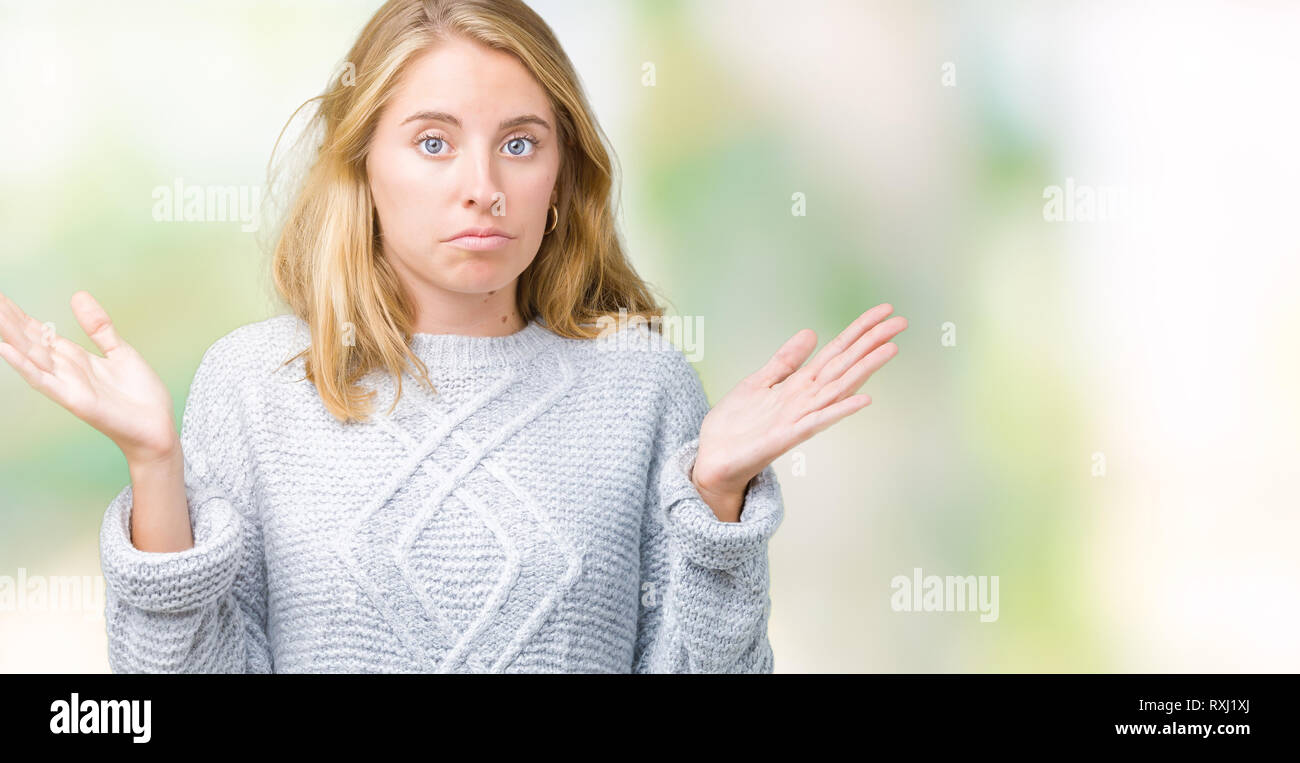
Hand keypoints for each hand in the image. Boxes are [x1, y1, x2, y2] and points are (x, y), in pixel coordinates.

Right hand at [0, 290, 178, 464]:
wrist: (157, 428)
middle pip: (29, 340)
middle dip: (8, 320)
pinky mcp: (74, 400)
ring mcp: (66, 384)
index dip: (19, 315)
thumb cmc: (139, 396)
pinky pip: (44, 381)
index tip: (0, 297)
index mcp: (74, 358)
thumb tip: (78, 295)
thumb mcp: (120, 352)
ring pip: (30, 356)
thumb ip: (98, 327)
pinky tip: (5, 349)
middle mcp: (64, 370)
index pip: (39, 332)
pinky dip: (24, 366)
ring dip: (10, 336)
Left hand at [691, 303, 907, 517]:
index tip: (885, 311)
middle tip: (901, 321)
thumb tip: (812, 333)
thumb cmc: (736, 426)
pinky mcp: (786, 437)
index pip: (836, 351)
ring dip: (864, 369)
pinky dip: (840, 410)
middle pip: (845, 365)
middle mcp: (806, 400)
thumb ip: (786, 361)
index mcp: (800, 385)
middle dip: (871, 342)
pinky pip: (817, 422)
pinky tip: (863, 399)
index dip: (859, 330)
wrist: (714, 459)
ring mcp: (800, 418)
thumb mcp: (759, 382)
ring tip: (890, 349)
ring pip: (838, 389)